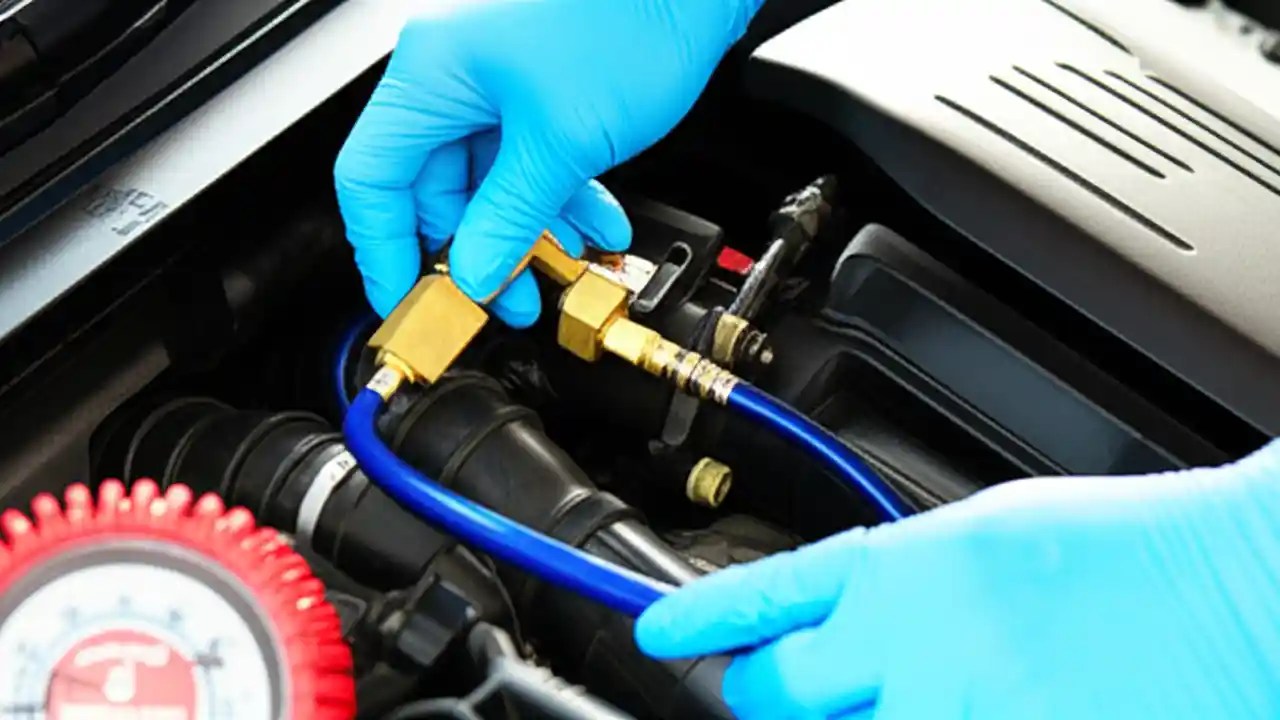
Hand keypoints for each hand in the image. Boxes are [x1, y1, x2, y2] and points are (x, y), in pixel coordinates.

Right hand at [334, 0, 764, 324]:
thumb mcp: (563, 143)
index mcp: (432, 71)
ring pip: (489, 176)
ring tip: (562, 268)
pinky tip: (594, 225)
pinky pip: (528, 155)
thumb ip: (509, 217)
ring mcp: (495, 75)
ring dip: (526, 228)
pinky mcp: (537, 82)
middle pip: (433, 183)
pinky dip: (557, 195)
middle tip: (505, 297)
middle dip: (475, 248)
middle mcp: (453, 69)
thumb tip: (475, 273)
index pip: (372, 177)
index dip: (385, 249)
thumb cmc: (633, 16)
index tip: (408, 300)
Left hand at [636, 441, 1279, 718]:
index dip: (698, 618)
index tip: (658, 631)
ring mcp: (952, 719)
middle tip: (771, 686)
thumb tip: (850, 614)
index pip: (761, 597)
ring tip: (885, 698)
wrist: (1228, 591)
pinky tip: (951, 705)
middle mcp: (908, 652)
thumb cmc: (1123, 550)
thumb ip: (903, 581)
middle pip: (774, 695)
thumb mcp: (983, 537)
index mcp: (899, 572)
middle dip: (763, 691)